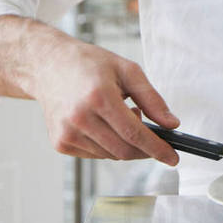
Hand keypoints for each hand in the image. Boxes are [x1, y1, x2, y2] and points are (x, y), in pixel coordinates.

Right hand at [29, 36, 179, 165]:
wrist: (49, 66)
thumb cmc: (90, 65)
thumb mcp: (128, 71)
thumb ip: (152, 99)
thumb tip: (172, 124)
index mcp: (99, 97)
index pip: (134, 133)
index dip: (157, 148)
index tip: (173, 158)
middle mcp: (79, 118)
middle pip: (124, 150)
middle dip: (145, 149)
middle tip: (154, 136)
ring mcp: (67, 133)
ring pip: (111, 155)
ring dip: (126, 144)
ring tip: (122, 116)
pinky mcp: (60, 143)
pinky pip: (96, 155)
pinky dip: (109, 145)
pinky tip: (105, 124)